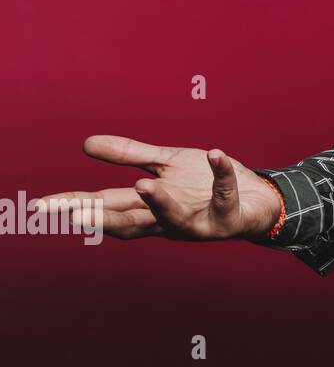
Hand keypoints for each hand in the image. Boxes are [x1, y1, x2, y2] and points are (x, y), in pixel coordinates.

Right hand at [35, 135, 283, 241]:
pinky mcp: (227, 215)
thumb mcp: (165, 164)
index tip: (45, 206)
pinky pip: (224, 191)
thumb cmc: (204, 185)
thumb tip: (86, 143)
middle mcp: (168, 220)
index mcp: (149, 208)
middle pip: (130, 222)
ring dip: (160, 202)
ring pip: (176, 217)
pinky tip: (213, 152)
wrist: (255, 199)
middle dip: (102, 218)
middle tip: (74, 212)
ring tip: (145, 185)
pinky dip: (219, 172)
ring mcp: (198, 221)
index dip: (77, 207)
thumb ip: (129, 155)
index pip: (106, 208)